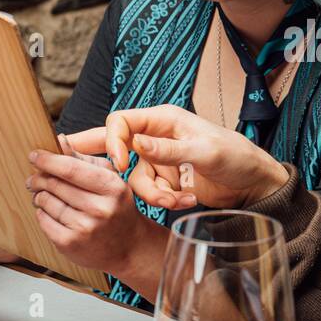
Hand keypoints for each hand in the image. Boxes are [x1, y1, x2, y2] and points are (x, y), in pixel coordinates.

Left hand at [27, 134, 153, 274]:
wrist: (129, 246)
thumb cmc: (116, 207)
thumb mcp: (109, 179)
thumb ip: (83, 159)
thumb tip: (59, 140)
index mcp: (112, 187)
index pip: (71, 169)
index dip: (48, 160)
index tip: (34, 155)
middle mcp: (100, 208)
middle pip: (55, 184)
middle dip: (39, 178)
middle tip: (34, 178)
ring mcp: (85, 228)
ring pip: (46, 202)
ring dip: (39, 196)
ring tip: (43, 195)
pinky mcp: (70, 244)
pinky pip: (43, 220)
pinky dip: (41, 212)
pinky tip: (48, 211)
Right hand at [64, 105, 289, 211]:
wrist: (252, 183)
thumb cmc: (235, 155)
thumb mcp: (204, 151)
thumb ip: (169, 149)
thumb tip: (135, 143)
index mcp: (163, 119)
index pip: (122, 121)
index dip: (112, 140)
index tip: (120, 164)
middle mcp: (155, 137)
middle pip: (114, 144)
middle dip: (96, 157)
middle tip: (68, 168)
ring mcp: (158, 161)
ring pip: (134, 179)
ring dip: (154, 194)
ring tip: (178, 200)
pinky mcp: (165, 181)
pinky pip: (150, 193)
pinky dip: (165, 201)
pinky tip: (187, 200)